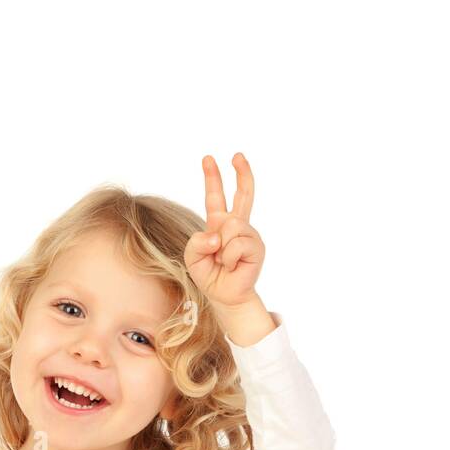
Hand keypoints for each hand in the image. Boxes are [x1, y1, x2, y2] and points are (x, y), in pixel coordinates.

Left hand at [183, 153, 264, 310]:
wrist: (224, 295)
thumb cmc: (209, 274)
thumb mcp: (192, 257)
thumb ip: (197, 242)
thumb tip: (218, 236)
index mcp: (218, 224)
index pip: (216, 197)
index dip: (213, 178)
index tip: (208, 159)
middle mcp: (236, 226)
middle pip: (243, 195)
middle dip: (241, 173)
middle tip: (237, 155)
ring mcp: (248, 235)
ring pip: (231, 225)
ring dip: (221, 247)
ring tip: (224, 260)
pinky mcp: (257, 247)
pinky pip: (237, 244)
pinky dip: (229, 257)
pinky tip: (233, 265)